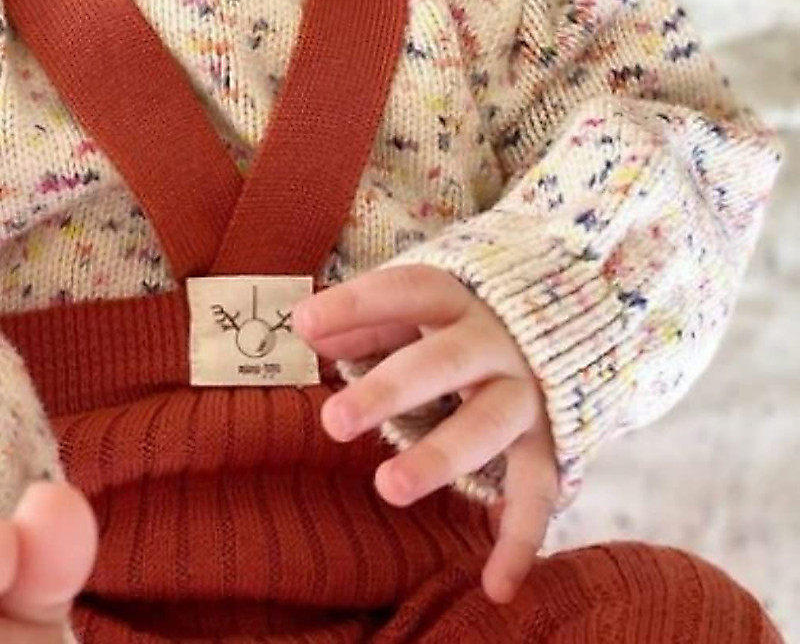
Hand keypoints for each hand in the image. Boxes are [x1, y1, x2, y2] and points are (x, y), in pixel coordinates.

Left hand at [292, 264, 557, 604]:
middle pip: (442, 363)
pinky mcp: (551, 442)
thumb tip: (307, 328)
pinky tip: (494, 587)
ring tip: (387, 488)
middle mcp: (497, 343)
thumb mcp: (424, 304)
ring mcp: (528, 394)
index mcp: (458, 299)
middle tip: (333, 422)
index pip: (406, 292)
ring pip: (486, 425)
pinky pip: (537, 492)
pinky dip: (520, 541)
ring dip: (439, 458)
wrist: (577, 324)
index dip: (357, 305)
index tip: (303, 321)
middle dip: (388, 392)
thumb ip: (368, 317)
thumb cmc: (466, 319)